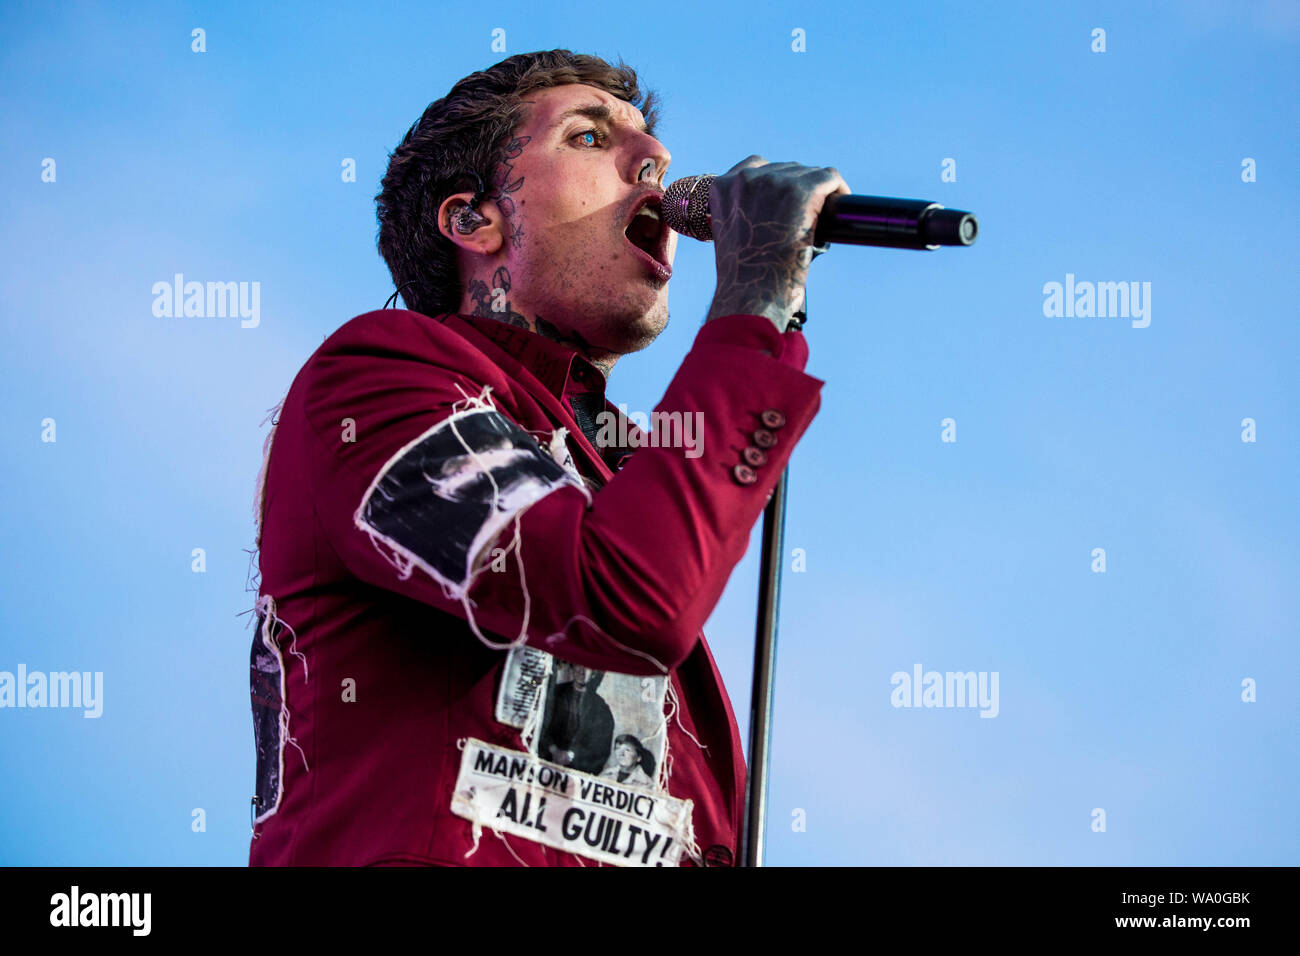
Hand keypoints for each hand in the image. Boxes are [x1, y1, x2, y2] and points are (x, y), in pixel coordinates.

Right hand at [704, 156, 849, 331]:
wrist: (751, 295)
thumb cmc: (743, 278)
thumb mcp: (731, 236)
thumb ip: (744, 214)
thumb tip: (775, 211)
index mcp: (723, 187)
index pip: (755, 167)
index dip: (775, 184)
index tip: (786, 202)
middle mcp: (747, 178)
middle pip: (786, 170)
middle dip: (798, 190)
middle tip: (808, 216)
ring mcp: (775, 181)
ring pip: (809, 174)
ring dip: (818, 193)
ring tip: (823, 216)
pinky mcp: (802, 190)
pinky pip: (829, 178)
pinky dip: (838, 190)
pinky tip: (839, 206)